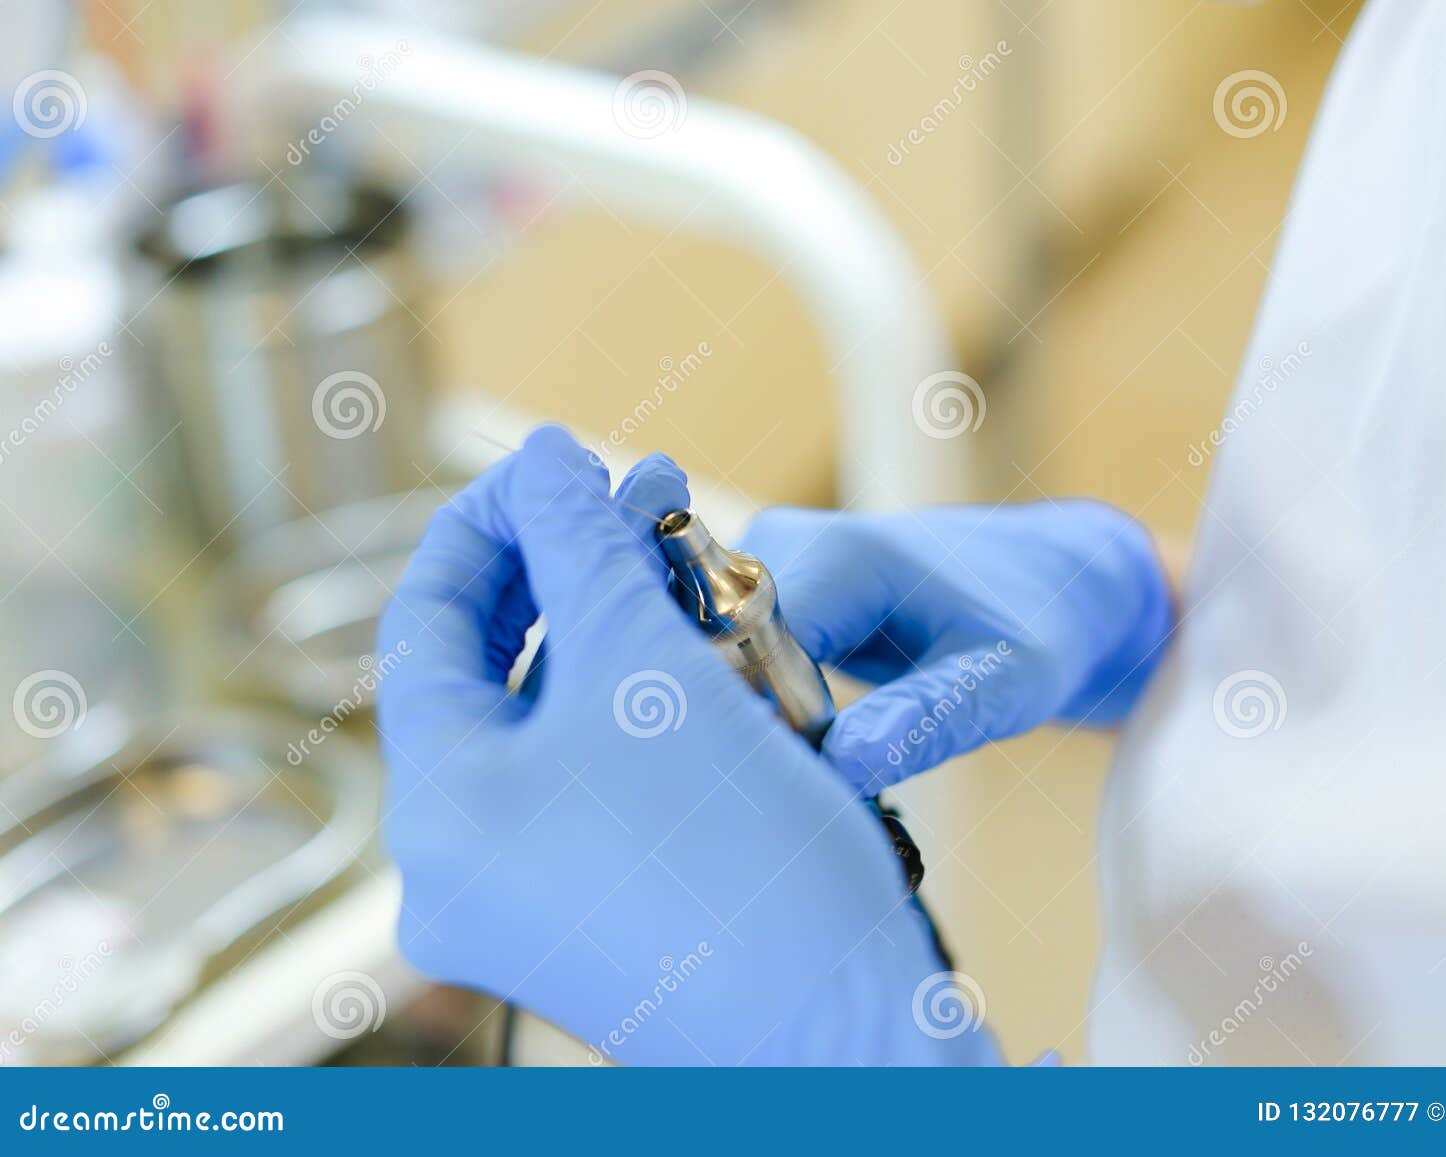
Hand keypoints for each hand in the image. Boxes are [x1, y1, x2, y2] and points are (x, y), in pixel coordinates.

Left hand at [375, 427, 999, 1065]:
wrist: (848, 1033)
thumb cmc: (753, 863)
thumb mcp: (651, 665)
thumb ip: (578, 540)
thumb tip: (541, 458)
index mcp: (437, 810)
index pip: (422, 619)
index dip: (487, 516)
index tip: (558, 459)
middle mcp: (450, 868)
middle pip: (479, 672)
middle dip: (555, 566)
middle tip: (628, 491)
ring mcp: (511, 903)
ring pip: (538, 726)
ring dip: (599, 629)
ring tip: (673, 554)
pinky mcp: (575, 920)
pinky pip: (577, 781)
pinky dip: (621, 708)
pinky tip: (684, 651)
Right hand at [739, 500, 1171, 793]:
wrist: (1045, 582)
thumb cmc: (1037, 630)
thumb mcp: (1005, 684)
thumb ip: (925, 720)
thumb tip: (842, 766)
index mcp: (840, 557)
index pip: (740, 651)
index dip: (757, 727)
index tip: (792, 793)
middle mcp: (783, 545)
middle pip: (712, 656)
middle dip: (744, 732)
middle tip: (800, 798)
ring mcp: (763, 564)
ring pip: (709, 662)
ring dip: (746, 725)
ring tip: (811, 769)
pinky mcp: (758, 592)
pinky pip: (722, 659)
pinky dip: (751, 709)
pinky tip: (799, 743)